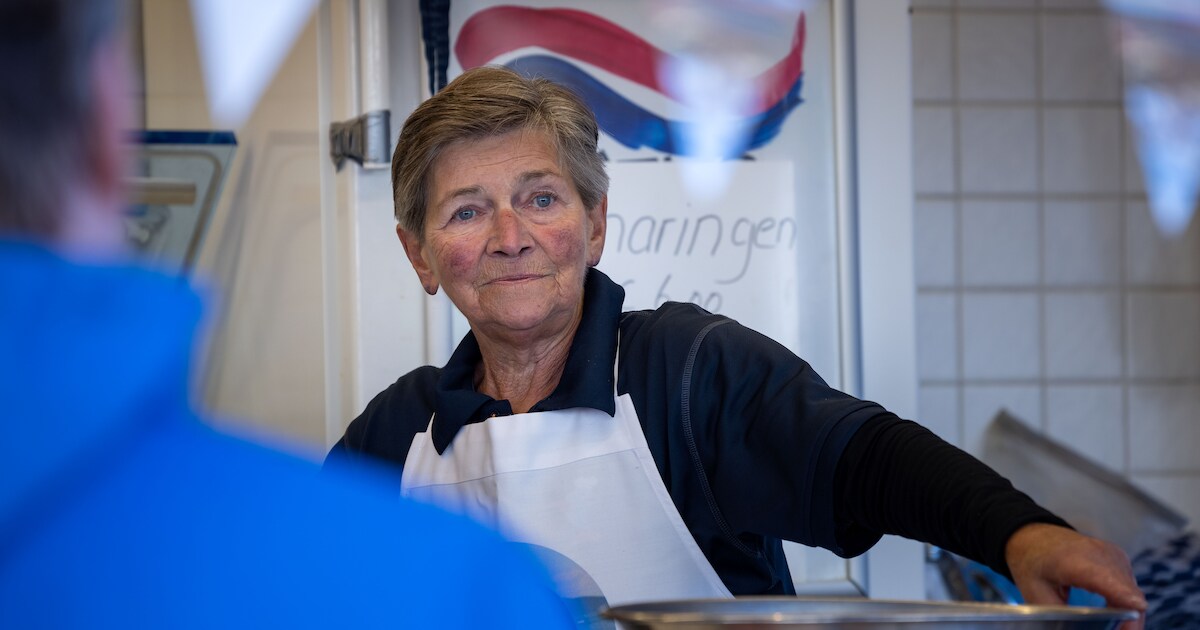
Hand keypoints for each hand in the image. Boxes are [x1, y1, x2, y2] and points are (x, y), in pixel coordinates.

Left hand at [1005, 523, 1146, 629]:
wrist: (1035, 537)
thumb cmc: (1033, 564)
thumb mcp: (1036, 594)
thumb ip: (1058, 617)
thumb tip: (1071, 629)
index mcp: (1072, 561)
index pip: (1103, 578)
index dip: (1122, 595)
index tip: (1137, 608)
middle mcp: (1098, 554)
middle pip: (1126, 593)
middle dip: (1128, 620)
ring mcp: (1114, 555)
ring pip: (1133, 594)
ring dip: (1128, 615)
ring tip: (1115, 628)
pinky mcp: (1120, 559)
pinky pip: (1131, 588)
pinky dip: (1126, 604)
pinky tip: (1115, 617)